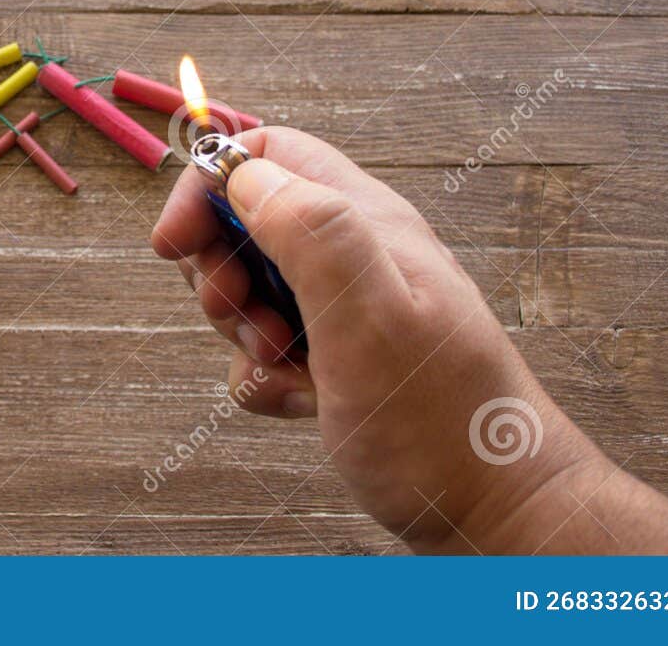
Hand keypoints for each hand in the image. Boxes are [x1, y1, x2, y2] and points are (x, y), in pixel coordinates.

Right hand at [153, 127, 667, 553]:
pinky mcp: (343, 361)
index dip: (208, 186)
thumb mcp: (372, 320)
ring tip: (287, 367)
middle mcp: (361, 256)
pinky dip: (266, 378)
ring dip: (242, 330)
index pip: (269, 154)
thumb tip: (245, 173)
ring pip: (255, 289)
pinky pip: (272, 351)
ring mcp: (352, 310)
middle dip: (220, 270)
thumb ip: (313, 233)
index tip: (174, 247)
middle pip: (249, 221)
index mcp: (369, 225)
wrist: (493, 513)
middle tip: (244, 319)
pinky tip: (300, 403)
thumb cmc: (443, 426)